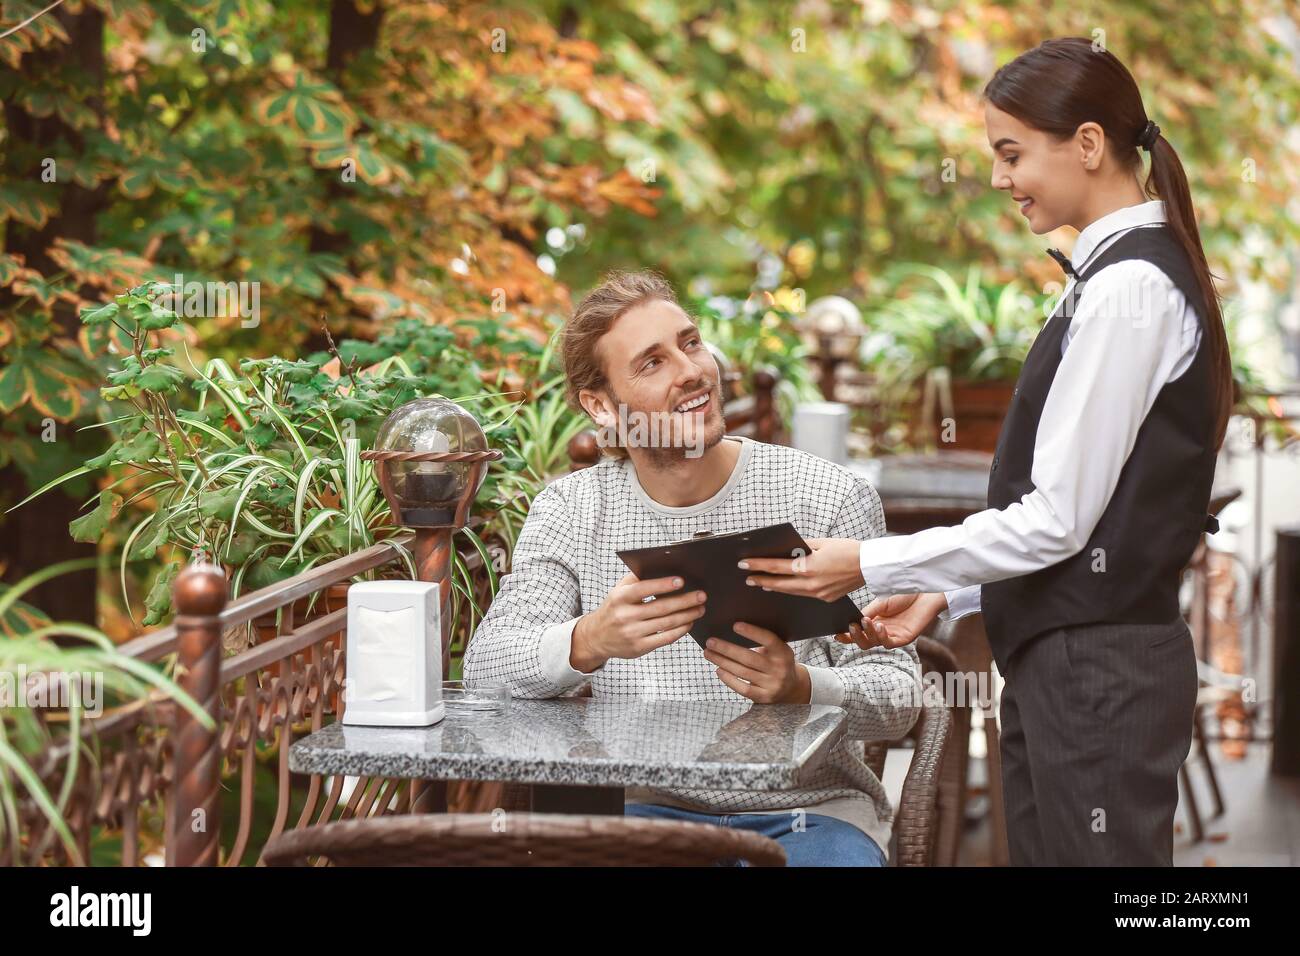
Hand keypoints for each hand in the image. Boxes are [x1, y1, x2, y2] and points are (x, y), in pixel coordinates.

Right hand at [571, 572, 704, 671]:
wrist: (596, 637)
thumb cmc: (613, 609)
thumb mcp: (618, 591)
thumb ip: (636, 579)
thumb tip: (662, 567)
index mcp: (619, 598)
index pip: (643, 589)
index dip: (662, 585)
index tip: (681, 581)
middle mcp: (625, 616)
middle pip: (660, 607)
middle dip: (684, 601)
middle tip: (701, 595)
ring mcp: (632, 633)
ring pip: (666, 623)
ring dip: (687, 615)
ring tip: (700, 608)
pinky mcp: (639, 647)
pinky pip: (665, 638)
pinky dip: (680, 630)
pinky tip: (689, 623)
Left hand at [703, 622, 809, 703]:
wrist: (791, 689)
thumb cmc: (778, 662)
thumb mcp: (778, 650)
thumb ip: (764, 641)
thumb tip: (735, 626)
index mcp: (784, 653)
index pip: (769, 640)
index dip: (752, 632)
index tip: (735, 625)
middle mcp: (779, 669)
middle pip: (749, 658)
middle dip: (727, 649)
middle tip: (710, 642)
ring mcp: (772, 685)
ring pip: (743, 672)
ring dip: (722, 662)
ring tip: (708, 653)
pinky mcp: (763, 697)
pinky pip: (743, 688)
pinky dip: (729, 679)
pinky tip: (718, 670)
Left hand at [738, 537, 864, 601]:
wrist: (870, 566)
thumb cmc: (848, 550)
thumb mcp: (822, 543)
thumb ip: (802, 547)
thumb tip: (787, 550)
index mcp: (809, 568)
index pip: (776, 567)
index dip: (758, 565)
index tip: (744, 564)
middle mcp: (812, 584)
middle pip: (780, 584)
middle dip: (762, 580)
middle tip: (747, 580)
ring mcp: (819, 594)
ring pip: (791, 592)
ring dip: (776, 587)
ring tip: (763, 584)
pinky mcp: (826, 598)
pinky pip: (804, 595)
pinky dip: (793, 590)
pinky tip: (786, 587)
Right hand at [834, 592, 947, 649]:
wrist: (923, 591)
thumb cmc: (903, 595)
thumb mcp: (880, 602)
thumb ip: (868, 612)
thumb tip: (852, 620)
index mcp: (874, 622)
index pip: (858, 633)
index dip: (846, 636)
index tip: (837, 634)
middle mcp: (882, 631)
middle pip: (864, 643)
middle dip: (855, 637)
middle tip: (852, 627)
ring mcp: (893, 636)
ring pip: (874, 644)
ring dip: (868, 634)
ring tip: (867, 621)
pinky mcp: (904, 638)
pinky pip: (889, 643)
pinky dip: (882, 637)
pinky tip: (880, 626)